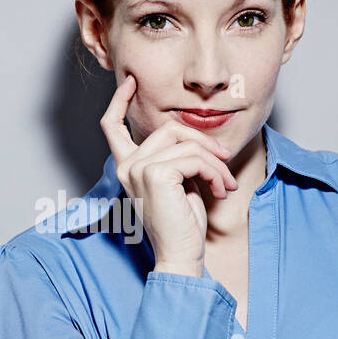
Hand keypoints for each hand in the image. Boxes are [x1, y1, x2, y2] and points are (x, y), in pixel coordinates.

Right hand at [100, 73, 236, 274]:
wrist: (180, 256)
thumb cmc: (182, 224)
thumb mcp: (179, 183)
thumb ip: (178, 158)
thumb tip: (198, 138)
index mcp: (127, 167)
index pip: (112, 126)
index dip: (119, 101)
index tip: (131, 82)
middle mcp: (126, 166)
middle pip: (169, 128)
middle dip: (203, 142)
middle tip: (225, 162)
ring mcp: (138, 169)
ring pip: (187, 143)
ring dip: (215, 162)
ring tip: (225, 184)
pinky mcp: (155, 174)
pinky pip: (195, 157)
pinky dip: (215, 171)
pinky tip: (220, 189)